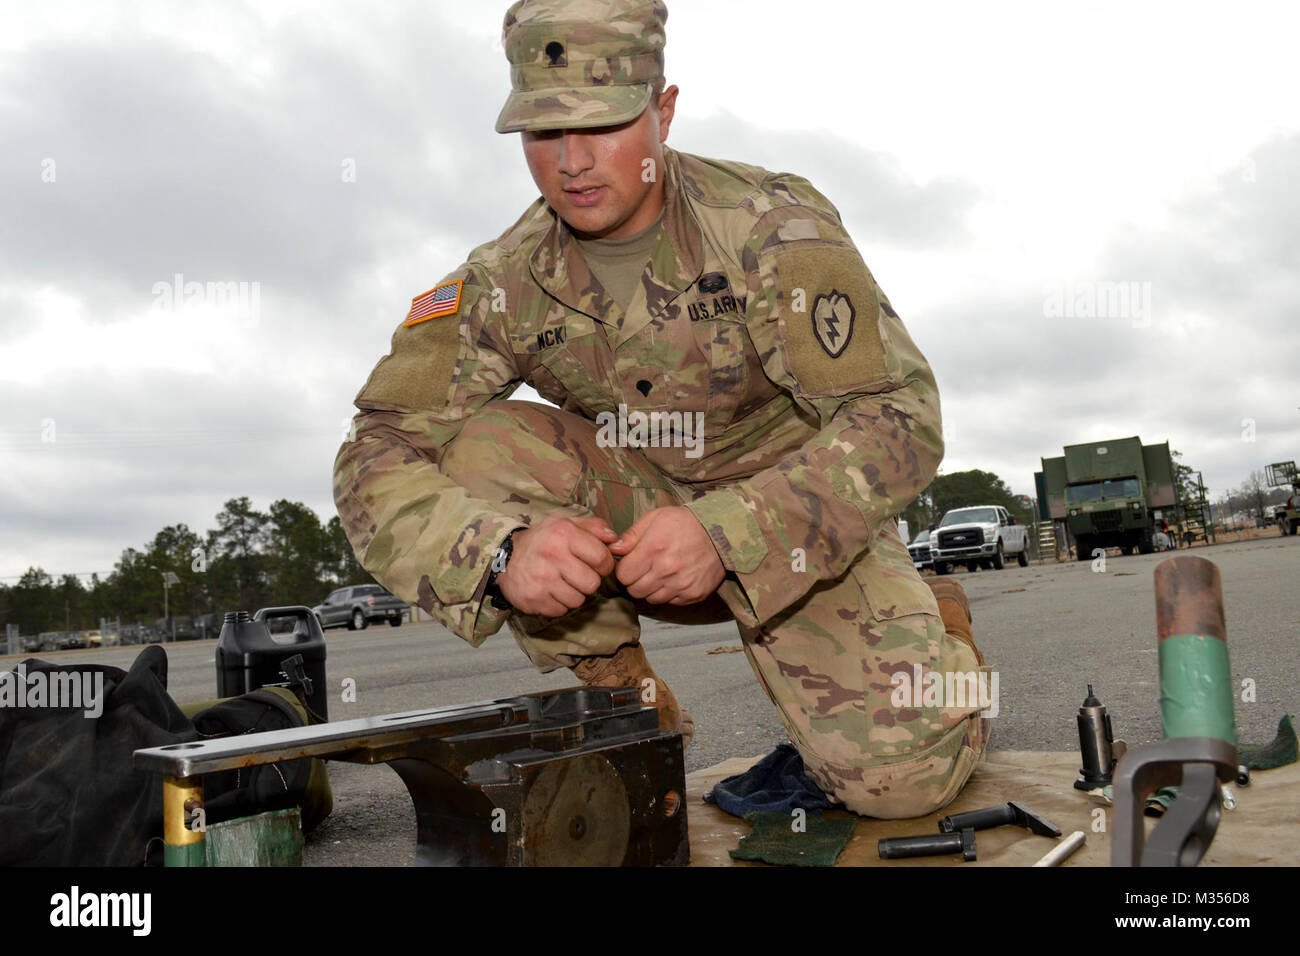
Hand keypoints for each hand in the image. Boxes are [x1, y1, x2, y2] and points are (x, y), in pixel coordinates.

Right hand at [495, 515, 617, 617]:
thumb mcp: (565, 523)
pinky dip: (559, 604)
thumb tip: (615, 538)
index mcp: (563, 534)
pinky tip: (551, 591)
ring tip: (562, 582)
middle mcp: (553, 556)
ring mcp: (542, 580)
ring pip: (578, 600)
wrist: (505, 558)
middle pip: (592, 583)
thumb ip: (593, 527)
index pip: (602, 558)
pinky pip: (562, 610)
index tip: (596, 564)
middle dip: (589, 581)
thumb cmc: (542, 540)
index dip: (604, 564)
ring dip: (574, 594)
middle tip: (577, 574)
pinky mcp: (534, 599)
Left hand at [610, 506, 725, 604]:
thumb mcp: (656, 517)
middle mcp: (666, 569)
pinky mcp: (693, 594)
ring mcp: (681, 584)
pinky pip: (670, 601)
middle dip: (635, 581)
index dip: (624, 569)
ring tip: (660, 573)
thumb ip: (631, 535)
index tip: (631, 563)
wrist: (722, 531)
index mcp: (653, 549)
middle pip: (634, 590)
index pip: (623, 575)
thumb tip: (613, 549)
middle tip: (644, 569)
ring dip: (651, 588)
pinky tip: (675, 578)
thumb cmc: (685, 522)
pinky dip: (669, 592)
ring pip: (651, 598)